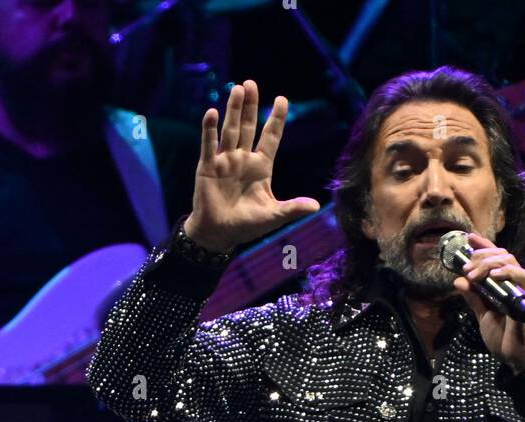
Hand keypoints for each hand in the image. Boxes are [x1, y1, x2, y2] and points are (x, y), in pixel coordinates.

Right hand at [183, 80, 319, 253]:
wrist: (219, 234)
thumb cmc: (247, 225)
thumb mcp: (274, 216)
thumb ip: (293, 208)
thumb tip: (316, 206)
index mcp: (261, 167)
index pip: (270, 137)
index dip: (276, 119)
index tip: (282, 99)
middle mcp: (243, 159)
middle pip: (248, 127)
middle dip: (250, 106)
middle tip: (252, 83)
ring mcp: (224, 160)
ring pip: (230, 130)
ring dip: (233, 110)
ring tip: (238, 89)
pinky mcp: (208, 167)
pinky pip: (209, 145)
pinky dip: (210, 129)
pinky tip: (212, 113)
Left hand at [452, 233, 524, 371]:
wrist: (516, 357)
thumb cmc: (503, 337)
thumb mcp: (482, 315)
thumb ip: (473, 298)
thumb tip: (458, 280)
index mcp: (502, 285)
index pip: (494, 258)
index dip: (483, 245)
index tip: (468, 238)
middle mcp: (512, 283)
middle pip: (501, 255)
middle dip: (481, 256)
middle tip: (466, 267)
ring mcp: (521, 289)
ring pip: (511, 261)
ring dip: (490, 263)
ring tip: (474, 274)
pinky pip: (523, 277)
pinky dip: (508, 272)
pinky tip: (494, 275)